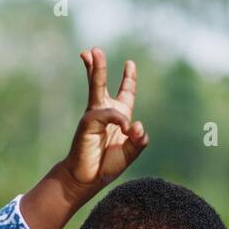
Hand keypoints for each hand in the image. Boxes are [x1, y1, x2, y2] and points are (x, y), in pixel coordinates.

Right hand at [57, 47, 147, 192]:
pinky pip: (109, 114)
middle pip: (100, 82)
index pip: (125, 92)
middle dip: (97, 65)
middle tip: (93, 49)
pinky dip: (120, 119)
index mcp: (118, 116)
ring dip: (95, 69)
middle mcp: (104, 112)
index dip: (128, 78)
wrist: (88, 179)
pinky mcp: (88, 122)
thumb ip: (139, 138)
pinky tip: (126, 129)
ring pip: (96, 87)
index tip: (130, 64)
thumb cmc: (107, 165)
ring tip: (90, 52)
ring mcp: (94, 115)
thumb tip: (136, 125)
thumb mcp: (131, 151)